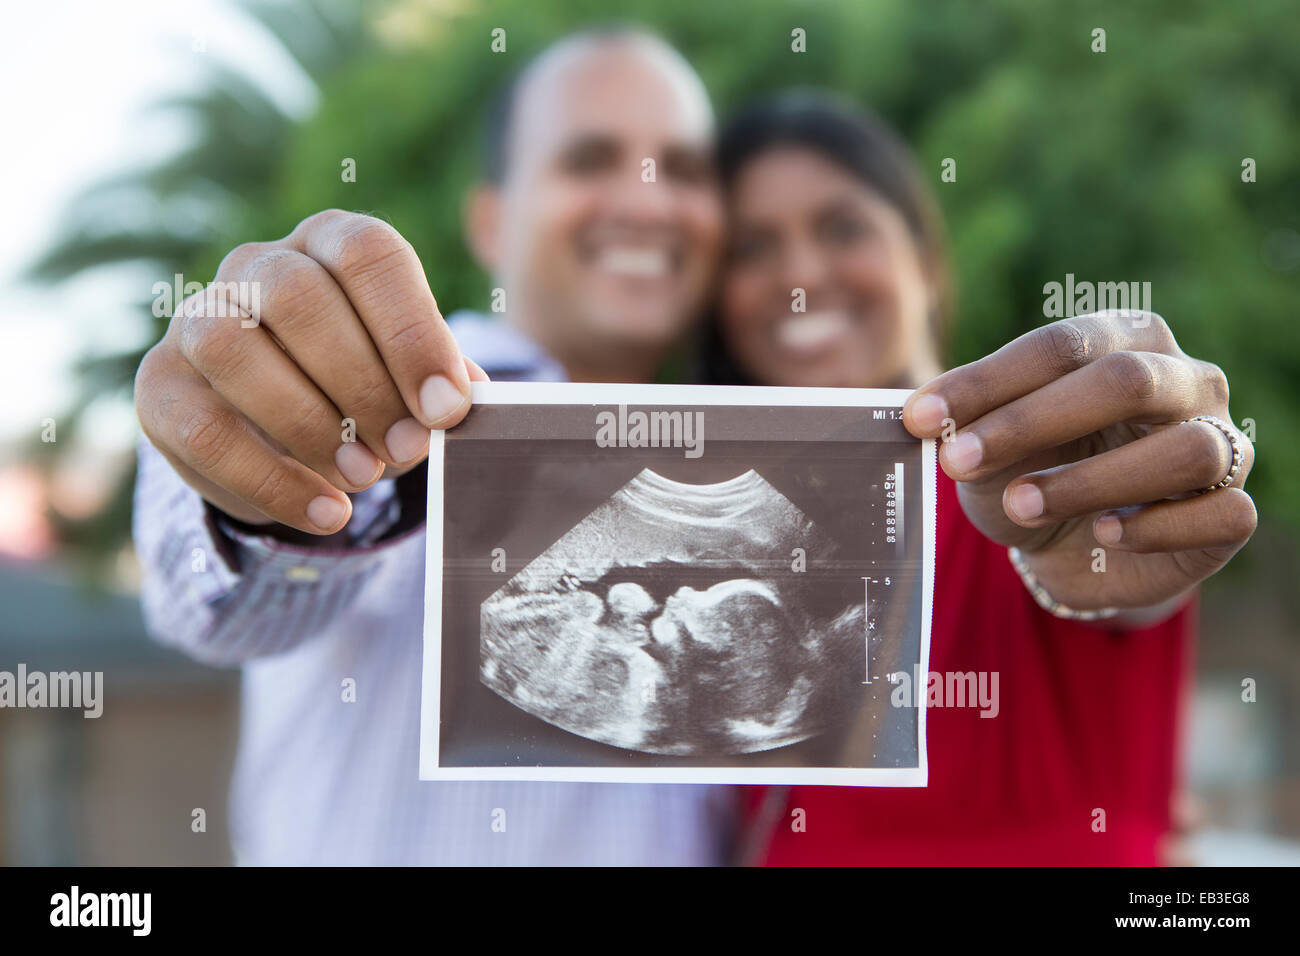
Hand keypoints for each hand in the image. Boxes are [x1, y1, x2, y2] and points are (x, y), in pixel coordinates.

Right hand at [135, 210, 487, 533]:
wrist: (290, 434)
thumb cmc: (368, 389)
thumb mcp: (412, 380)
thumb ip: (439, 383)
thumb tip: (463, 401)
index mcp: (330, 243)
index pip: (366, 253)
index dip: (410, 330)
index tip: (446, 405)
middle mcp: (257, 266)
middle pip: (298, 297)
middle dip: (363, 384)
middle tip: (408, 448)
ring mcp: (197, 320)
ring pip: (233, 351)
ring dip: (310, 424)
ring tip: (365, 476)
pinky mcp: (161, 388)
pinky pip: (204, 431)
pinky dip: (272, 481)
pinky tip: (327, 512)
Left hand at [902, 311, 1255, 611]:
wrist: (1069, 549)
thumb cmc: (1031, 473)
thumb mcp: (986, 446)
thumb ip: (963, 425)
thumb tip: (924, 417)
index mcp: (1124, 340)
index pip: (1060, 345)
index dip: (987, 381)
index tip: (920, 417)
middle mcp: (1183, 381)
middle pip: (1126, 381)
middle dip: (1032, 422)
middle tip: (958, 461)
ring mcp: (1219, 444)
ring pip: (1183, 450)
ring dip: (1090, 481)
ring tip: (1020, 505)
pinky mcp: (1230, 513)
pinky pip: (1221, 514)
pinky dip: (1156, 527)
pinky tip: (1105, 534)